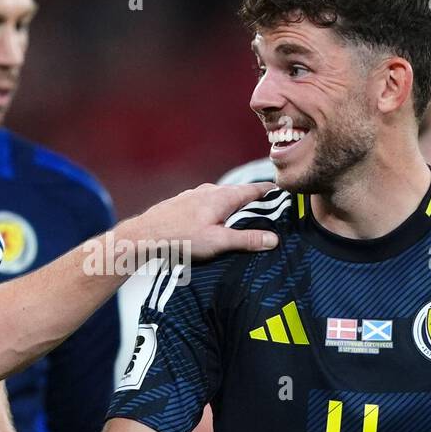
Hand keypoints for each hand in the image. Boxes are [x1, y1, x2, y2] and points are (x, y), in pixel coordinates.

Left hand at [119, 182, 278, 261]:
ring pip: (221, 197)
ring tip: (242, 216)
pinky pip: (207, 203)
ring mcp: (195, 194)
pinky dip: (216, 209)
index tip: (284, 192)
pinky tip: (214, 221)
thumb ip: (247, 240)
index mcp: (224, 197)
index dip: (271, 191)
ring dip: (233, 204)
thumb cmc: (182, 238)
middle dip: (253, 199)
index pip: (255, 189)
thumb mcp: (219, 242)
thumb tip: (274, 239)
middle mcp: (210, 190)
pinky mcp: (183, 202)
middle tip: (268, 208)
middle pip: (239, 192)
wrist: (146, 235)